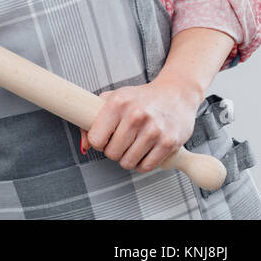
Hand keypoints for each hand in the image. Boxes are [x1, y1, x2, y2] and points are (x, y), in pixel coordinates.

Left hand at [80, 79, 198, 172]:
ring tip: (131, 147)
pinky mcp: (169, 142)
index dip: (97, 143)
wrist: (176, 94)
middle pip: (112, 153)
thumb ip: (92, 119)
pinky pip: (147, 166)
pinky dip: (142, 164)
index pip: (96, 138)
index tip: (103, 140)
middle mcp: (136, 115)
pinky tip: (143, 153)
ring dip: (127, 159)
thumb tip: (84, 145)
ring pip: (128, 162)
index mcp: (118, 103)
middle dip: (113, 151)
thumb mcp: (113, 99)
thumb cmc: (141, 98)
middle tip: (119, 143)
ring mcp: (154, 130)